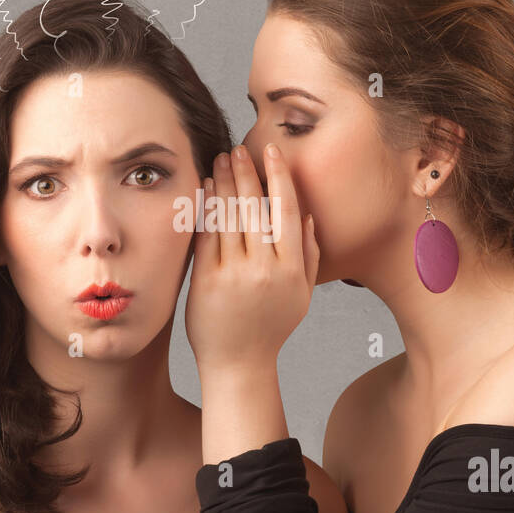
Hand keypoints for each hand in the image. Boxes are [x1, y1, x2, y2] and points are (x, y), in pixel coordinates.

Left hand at [185, 143, 319, 371]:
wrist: (239, 364)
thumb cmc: (272, 327)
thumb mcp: (301, 295)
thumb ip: (308, 254)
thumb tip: (306, 216)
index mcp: (290, 269)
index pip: (285, 211)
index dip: (278, 177)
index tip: (271, 152)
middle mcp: (263, 269)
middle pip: (253, 208)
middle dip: (245, 172)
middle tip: (237, 149)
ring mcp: (232, 275)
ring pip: (227, 217)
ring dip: (223, 183)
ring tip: (219, 160)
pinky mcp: (205, 282)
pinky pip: (205, 236)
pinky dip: (205, 209)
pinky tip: (205, 190)